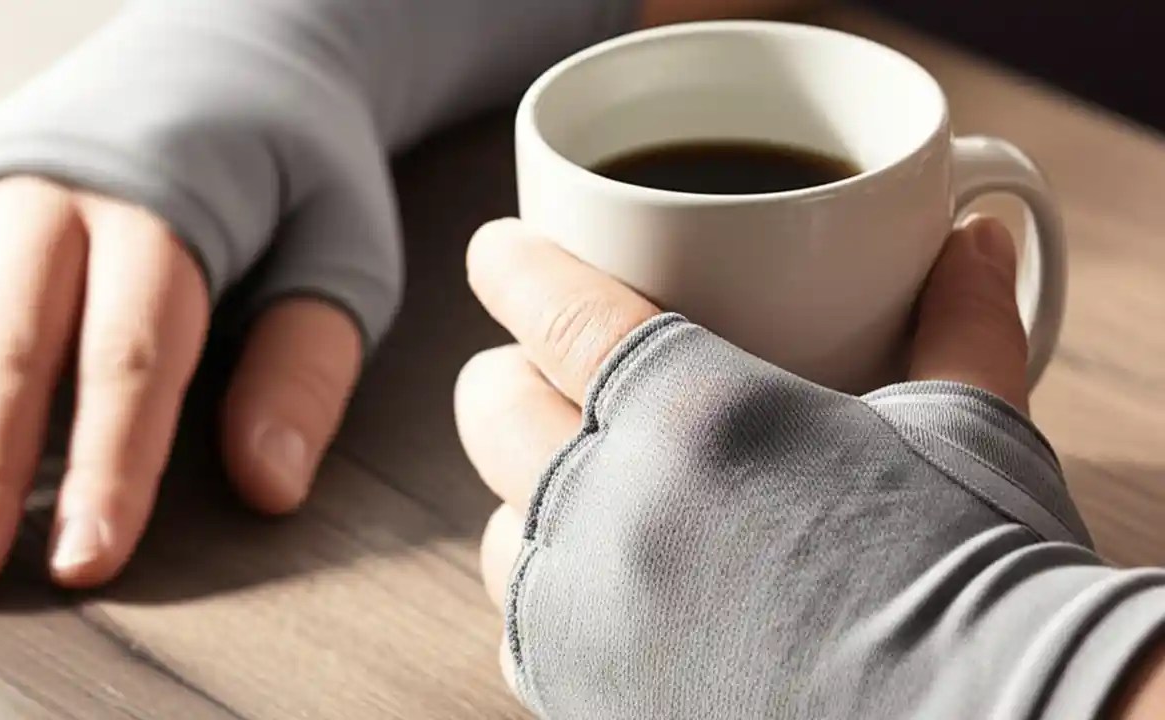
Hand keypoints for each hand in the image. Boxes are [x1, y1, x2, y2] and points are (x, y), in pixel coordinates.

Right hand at [0, 178, 360, 598]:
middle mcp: (53, 198)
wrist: (220, 52)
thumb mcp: (342, 251)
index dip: (107, 467)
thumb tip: (270, 485)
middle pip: (6, 346)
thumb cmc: (292, 165)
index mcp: (161, 210)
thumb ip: (304, 363)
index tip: (86, 563)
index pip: (130, 358)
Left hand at [455, 214, 1028, 695]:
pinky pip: (520, 626)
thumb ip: (956, 320)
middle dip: (511, 370)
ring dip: (525, 488)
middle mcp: (611, 511)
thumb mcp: (971, 429)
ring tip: (585, 483)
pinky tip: (608, 585)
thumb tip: (978, 238)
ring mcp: (587, 617)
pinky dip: (549, 592)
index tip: (499, 251)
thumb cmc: (981, 576)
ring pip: (494, 524)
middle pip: (491, 406)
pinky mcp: (586, 697)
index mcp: (692, 413)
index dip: (515, 267)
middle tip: (550, 367)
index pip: (552, 309)